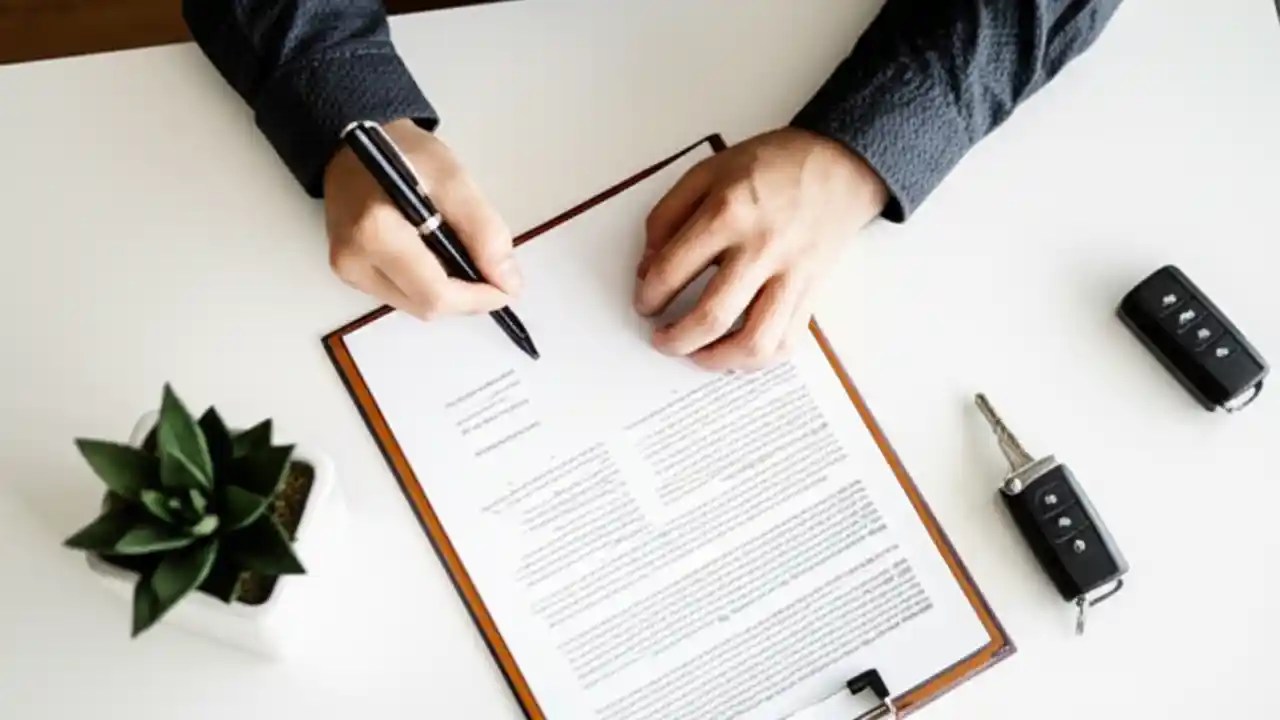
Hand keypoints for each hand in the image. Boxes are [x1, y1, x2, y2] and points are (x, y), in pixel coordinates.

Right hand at [323, 119, 520, 318]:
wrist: (355, 144)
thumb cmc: (404, 154)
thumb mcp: (454, 180)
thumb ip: (485, 231)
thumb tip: (508, 282)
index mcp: (376, 233)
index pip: (435, 293)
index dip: (477, 299)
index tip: (506, 287)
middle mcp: (354, 260)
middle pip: (426, 306)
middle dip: (466, 297)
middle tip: (490, 272)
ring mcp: (348, 271)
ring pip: (414, 306)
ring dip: (448, 292)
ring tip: (463, 258)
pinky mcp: (349, 274)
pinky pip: (400, 295)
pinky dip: (428, 285)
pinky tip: (437, 257)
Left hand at [635, 128, 888, 370]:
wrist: (835, 165)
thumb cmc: (770, 167)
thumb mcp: (706, 172)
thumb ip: (667, 217)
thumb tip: (648, 269)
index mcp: (727, 213)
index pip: (672, 271)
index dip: (649, 296)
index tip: (645, 303)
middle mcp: (761, 248)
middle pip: (710, 316)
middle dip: (675, 339)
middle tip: (661, 338)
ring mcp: (790, 275)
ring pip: (754, 341)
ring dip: (717, 360)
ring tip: (697, 354)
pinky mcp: (812, 292)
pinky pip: (785, 341)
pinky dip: (757, 358)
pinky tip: (736, 351)